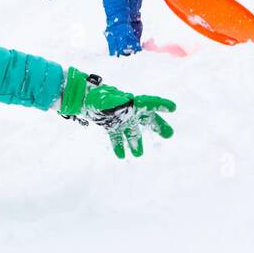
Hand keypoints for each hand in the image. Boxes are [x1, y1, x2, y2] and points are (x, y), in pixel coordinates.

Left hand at [58, 67, 175, 158]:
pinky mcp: (110, 124)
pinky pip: (117, 136)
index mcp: (129, 102)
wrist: (80, 99)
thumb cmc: (94, 96)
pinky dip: (119, 145)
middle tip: (169, 135)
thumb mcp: (105, 99)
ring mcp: (120, 118)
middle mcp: (128, 110)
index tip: (173, 108)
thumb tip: (124, 103)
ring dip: (136, 143)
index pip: (148, 103)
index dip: (160, 105)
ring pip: (132, 132)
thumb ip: (115, 103)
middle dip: (158, 126)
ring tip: (138, 155)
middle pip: (147, 119)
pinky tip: (121, 156)